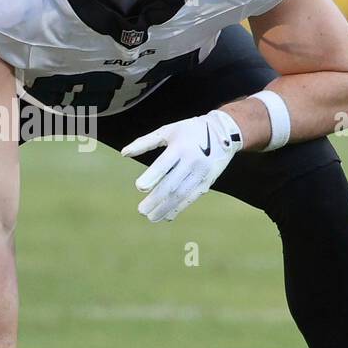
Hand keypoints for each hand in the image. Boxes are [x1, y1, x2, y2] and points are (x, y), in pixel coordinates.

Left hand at [121, 110, 242, 222]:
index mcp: (181, 147)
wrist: (224, 132)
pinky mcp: (207, 182)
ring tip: (151, 217)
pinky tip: (167, 215)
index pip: (164, 164)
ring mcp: (201, 173)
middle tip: (141, 210)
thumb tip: (123, 153)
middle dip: (156, 199)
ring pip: (182, 195)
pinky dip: (178, 208)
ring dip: (166, 208)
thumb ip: (145, 142)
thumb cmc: (190, 130)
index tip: (139, 187)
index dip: (152, 176)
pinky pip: (191, 198)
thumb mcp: (168, 131)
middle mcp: (192, 161)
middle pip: (172, 184)